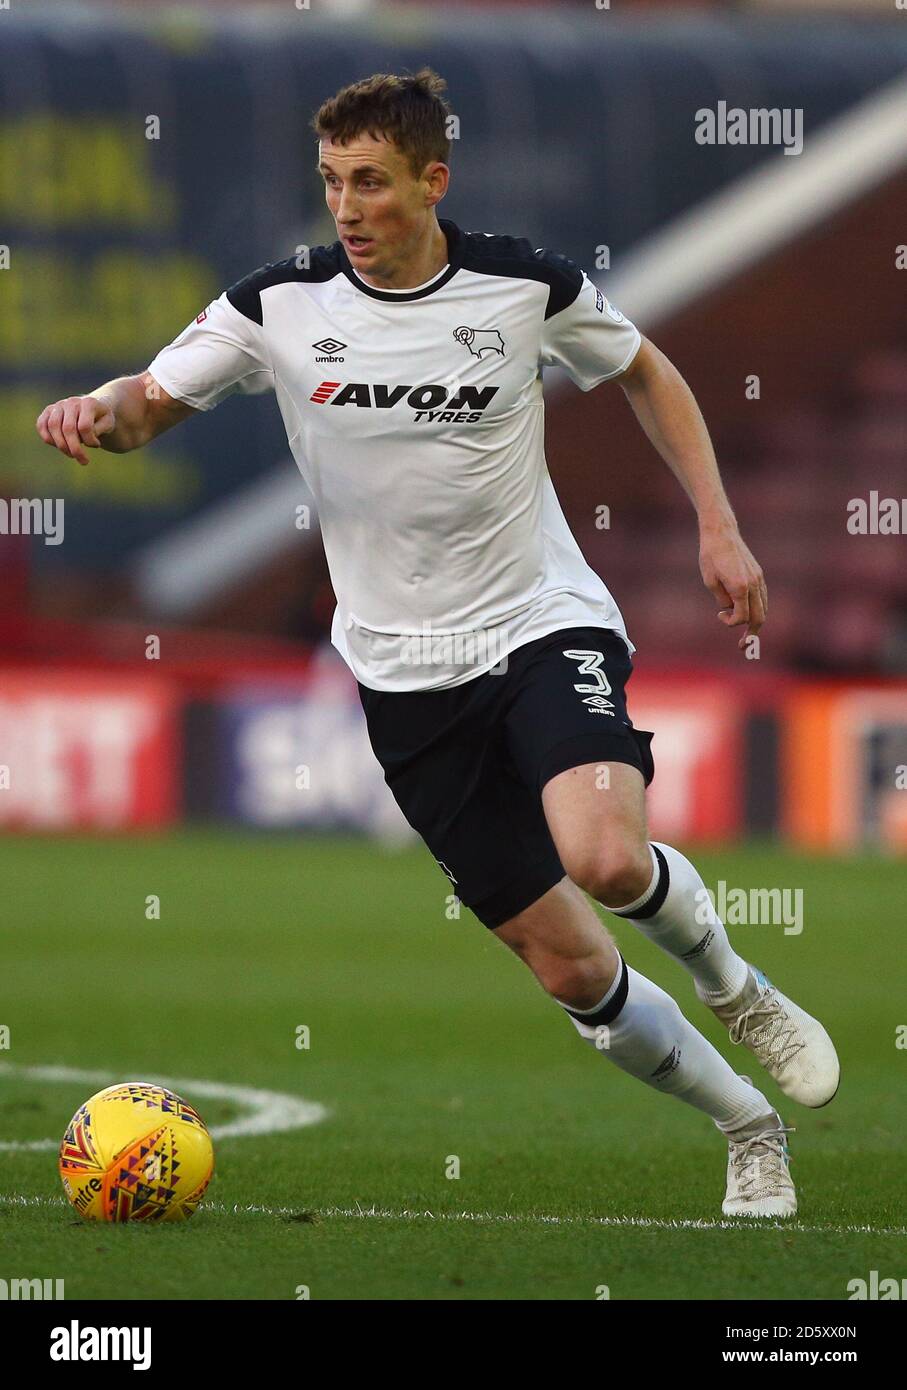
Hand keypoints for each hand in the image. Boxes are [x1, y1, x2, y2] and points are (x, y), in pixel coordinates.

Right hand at [35, 395, 115, 465]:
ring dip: (61, 446)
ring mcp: (58, 405)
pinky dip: (47, 438)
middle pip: (68, 428)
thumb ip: (100, 429)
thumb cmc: (100, 419)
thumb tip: (86, 437)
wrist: (91, 409)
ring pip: (53, 426)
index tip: (97, 445)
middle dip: (75, 449)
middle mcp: (71, 402)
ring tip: (71, 455)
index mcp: (88, 403)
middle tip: (84, 461)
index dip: (90, 441)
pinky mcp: (48, 411)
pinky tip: (58, 446)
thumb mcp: (108, 424)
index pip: (84, 426)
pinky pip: (41, 425)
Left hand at [699, 518, 766, 650]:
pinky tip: (749, 614)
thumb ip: (722, 599)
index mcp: (740, 587)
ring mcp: (759, 579)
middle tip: (743, 647)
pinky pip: (762, 598)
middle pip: (759, 617)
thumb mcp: (710, 581)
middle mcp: (753, 584)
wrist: (721, 533)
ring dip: (756, 623)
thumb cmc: (711, 556)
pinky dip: (757, 609)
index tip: (719, 615)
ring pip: (764, 608)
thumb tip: (731, 610)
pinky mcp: (758, 574)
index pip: (742, 617)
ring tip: (748, 635)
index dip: (731, 622)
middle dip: (752, 634)